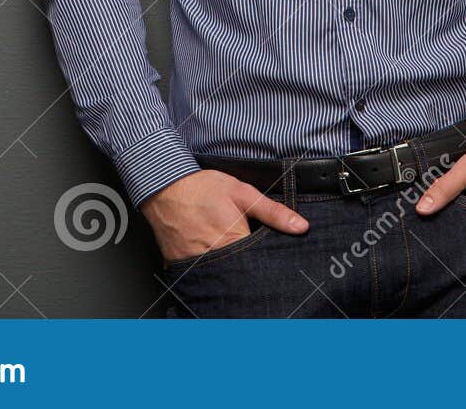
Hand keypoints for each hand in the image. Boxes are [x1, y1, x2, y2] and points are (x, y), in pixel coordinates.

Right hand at [140, 169, 308, 262]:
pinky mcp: (180, 266)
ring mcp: (194, 265)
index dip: (267, 264)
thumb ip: (273, 212)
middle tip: (253, 264)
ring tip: (233, 264)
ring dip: (229, 274)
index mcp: (233, 241)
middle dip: (249, 272)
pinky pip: (199, 276)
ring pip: (220, 278)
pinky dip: (209, 272)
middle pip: (240, 275)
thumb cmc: (203, 188)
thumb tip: (301, 227)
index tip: (274, 265)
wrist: (164, 187)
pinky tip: (214, 263)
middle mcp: (214, 258)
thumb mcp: (243, 193)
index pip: (259, 264)